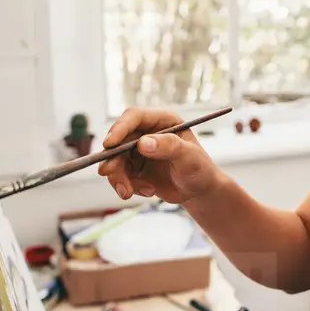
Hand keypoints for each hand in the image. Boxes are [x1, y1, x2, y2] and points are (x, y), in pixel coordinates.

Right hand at [97, 108, 220, 204]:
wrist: (198, 191)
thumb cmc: (199, 169)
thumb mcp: (189, 157)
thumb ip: (169, 147)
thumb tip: (142, 143)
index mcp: (161, 121)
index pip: (134, 117)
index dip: (119, 128)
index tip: (110, 144)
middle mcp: (146, 132)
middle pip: (118, 140)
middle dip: (113, 160)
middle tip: (111, 174)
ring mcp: (137, 151)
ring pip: (115, 160)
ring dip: (119, 178)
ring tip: (129, 193)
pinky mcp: (133, 168)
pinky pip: (120, 176)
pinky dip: (128, 186)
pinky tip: (148, 191)